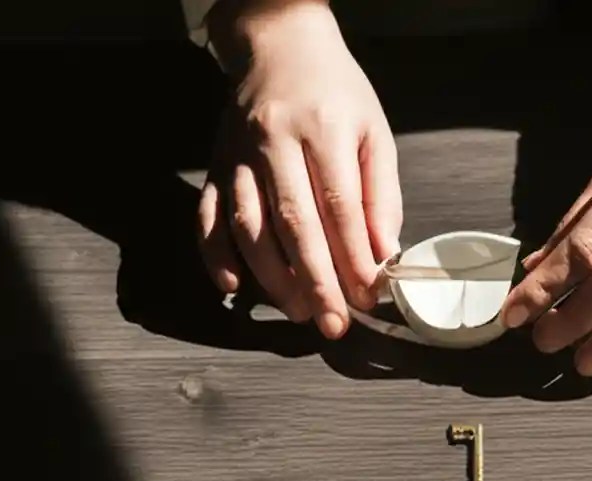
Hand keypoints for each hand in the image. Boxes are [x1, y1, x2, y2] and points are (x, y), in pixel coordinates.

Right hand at [198, 0, 401, 338]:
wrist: (277, 44)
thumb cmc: (335, 92)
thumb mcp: (373, 131)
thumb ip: (380, 194)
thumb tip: (384, 254)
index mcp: (323, 129)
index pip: (340, 207)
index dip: (354, 257)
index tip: (368, 296)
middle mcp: (275, 141)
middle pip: (295, 224)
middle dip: (316, 281)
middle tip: (333, 324)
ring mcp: (238, 154)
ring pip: (250, 226)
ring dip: (272, 278)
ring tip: (299, 312)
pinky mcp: (215, 164)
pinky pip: (207, 216)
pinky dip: (216, 256)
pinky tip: (234, 288)